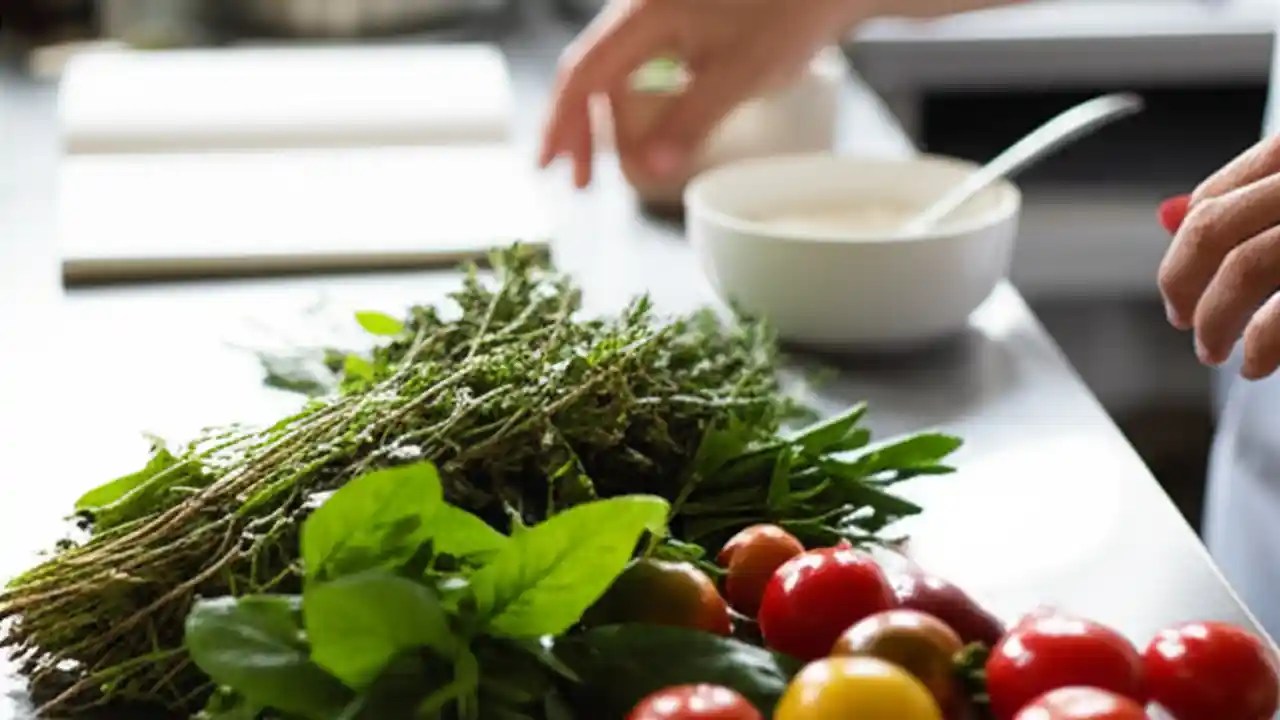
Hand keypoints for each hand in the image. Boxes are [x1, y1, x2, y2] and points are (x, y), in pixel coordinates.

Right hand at [539, 0, 866, 187]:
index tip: (550, 167)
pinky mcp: (675, 18)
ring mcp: (656, 11)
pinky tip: (646, 131)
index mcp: (646, 13)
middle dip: (583, 129)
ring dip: (612, 120)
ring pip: (614, 72)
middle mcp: (640, 7)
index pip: (584, 73)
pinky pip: (637, 64)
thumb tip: (650, 171)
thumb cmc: (794, 14)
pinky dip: (633, 102)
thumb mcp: (743, 75)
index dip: (561, 124)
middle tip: (582, 182)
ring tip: (623, 164)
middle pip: (591, 73)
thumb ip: (691, 121)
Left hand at [1158, 135, 1279, 378]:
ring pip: (1245, 267)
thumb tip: (1174, 216)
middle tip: (1184, 323)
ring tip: (1215, 350)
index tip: (1179, 289)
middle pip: (1212, 227)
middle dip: (1181, 284)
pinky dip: (1261, 345)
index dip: (1184, 252)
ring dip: (1215, 321)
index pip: (1214, 198)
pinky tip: (1256, 363)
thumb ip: (1253, 201)